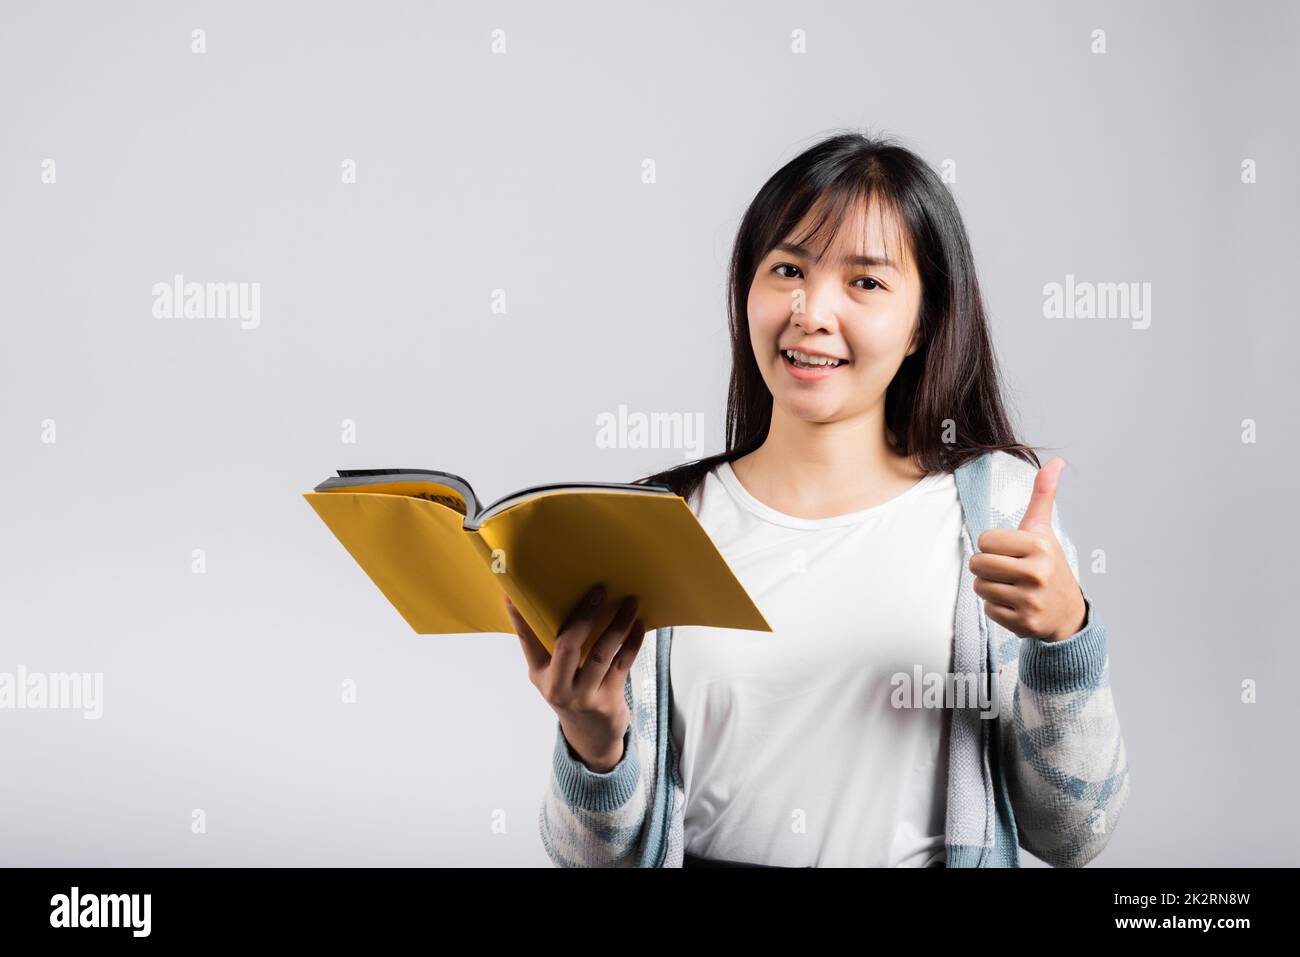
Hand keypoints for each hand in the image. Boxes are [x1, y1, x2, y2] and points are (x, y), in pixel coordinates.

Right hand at [509, 583, 646, 771]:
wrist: (592, 739)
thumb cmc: (572, 695)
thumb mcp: (553, 676)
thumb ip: (552, 648)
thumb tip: (554, 604)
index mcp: (540, 674)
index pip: (527, 640)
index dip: (520, 617)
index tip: (514, 592)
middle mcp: (558, 686)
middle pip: (568, 645)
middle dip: (584, 615)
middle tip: (598, 590)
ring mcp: (583, 695)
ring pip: (601, 653)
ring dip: (617, 625)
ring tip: (630, 602)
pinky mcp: (607, 700)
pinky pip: (622, 664)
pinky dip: (632, 643)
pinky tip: (639, 626)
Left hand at [969, 457, 1087, 642]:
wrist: (1067, 612)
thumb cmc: (1048, 564)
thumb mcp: (1044, 530)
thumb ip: (1043, 496)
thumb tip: (1056, 461)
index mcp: (1039, 546)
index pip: (984, 540)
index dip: (992, 545)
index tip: (1010, 551)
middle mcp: (1037, 573)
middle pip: (977, 564)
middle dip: (986, 566)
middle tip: (1006, 569)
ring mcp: (1030, 600)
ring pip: (980, 587)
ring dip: (989, 587)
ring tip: (1012, 586)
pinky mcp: (1023, 623)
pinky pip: (988, 609)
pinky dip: (997, 607)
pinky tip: (1015, 604)